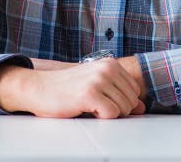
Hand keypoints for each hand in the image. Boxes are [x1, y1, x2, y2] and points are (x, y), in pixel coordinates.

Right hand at [0, 58, 145, 118]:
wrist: (38, 88)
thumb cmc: (66, 88)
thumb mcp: (96, 85)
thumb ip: (119, 93)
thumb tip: (141, 107)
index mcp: (110, 64)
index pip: (135, 91)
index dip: (122, 102)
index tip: (104, 100)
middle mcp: (107, 68)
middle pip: (131, 101)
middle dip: (116, 110)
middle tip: (94, 105)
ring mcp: (99, 80)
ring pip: (124, 109)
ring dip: (107, 114)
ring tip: (89, 106)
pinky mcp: (90, 94)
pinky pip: (111, 114)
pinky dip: (101, 118)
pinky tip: (86, 110)